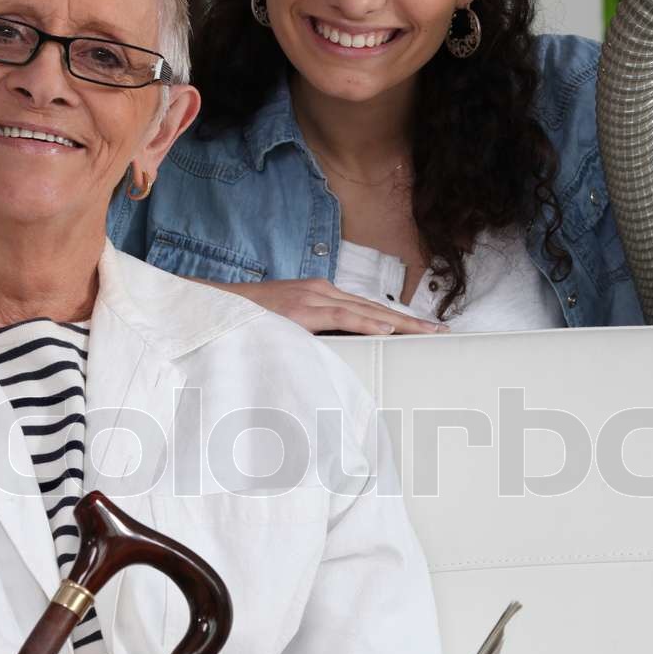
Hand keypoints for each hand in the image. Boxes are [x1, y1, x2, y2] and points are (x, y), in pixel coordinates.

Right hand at [203, 277, 444, 335]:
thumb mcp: (283, 330)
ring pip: (365, 311)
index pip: (366, 310)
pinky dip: (368, 324)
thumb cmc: (245, 323)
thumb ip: (308, 340)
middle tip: (442, 333)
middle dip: (409, 321)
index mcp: (318, 296)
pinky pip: (342, 317)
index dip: (397, 320)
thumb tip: (328, 362)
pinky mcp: (301, 308)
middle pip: (374, 308)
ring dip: (398, 323)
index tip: (425, 331)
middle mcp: (320, 291)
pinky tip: (389, 330)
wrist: (210, 307)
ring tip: (427, 333)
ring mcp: (312, 297)